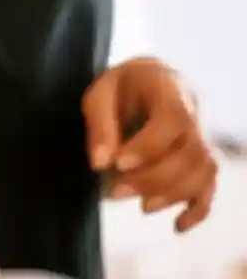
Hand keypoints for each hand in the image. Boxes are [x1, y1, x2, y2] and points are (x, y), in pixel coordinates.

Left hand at [82, 58, 218, 232]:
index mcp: (169, 91)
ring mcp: (201, 139)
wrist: (150, 81)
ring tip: (142, 207)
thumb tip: (99, 164)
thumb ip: (99, 125)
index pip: (172, 119)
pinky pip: (209, 186)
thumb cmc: (120, 88)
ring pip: (204, 171)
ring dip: (175, 194)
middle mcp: (194, 116)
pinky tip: (178, 226)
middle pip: (190, 152)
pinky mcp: (200, 161)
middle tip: (115, 192)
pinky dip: (198, 208)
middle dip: (154, 178)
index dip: (149, 146)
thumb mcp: (100, 95)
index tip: (119, 164)